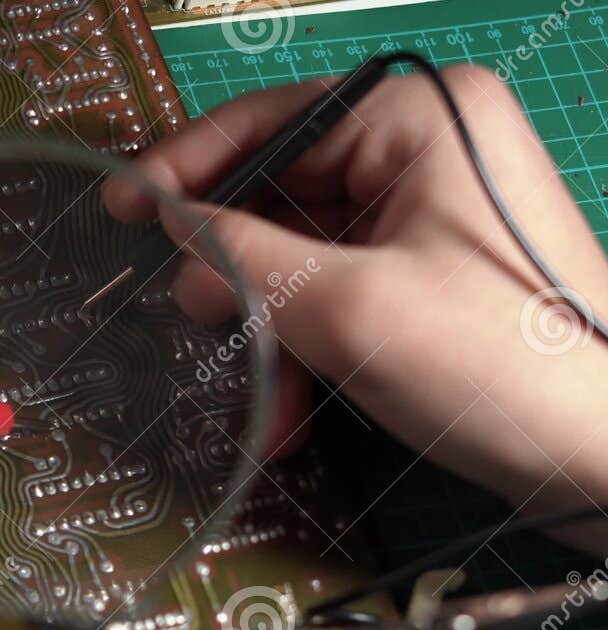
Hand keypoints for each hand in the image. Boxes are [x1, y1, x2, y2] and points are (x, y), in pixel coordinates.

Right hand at [105, 64, 607, 530]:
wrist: (607, 459)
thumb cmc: (495, 363)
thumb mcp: (345, 306)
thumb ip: (240, 256)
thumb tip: (171, 222)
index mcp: (421, 120)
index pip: (273, 121)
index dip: (189, 167)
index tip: (121, 206)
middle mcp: (425, 153)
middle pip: (282, 196)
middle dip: (237, 275)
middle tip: (194, 318)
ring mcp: (430, 218)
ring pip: (301, 259)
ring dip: (268, 336)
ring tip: (259, 398)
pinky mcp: (429, 278)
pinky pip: (336, 296)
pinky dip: (305, 353)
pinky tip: (291, 417)